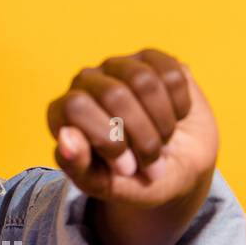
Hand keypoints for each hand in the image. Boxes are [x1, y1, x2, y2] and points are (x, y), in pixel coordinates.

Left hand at [46, 50, 217, 209]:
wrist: (173, 171)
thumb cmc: (130, 180)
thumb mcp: (102, 184)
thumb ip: (78, 166)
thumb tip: (66, 137)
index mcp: (65, 112)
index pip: (76, 107)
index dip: (107, 139)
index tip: (126, 169)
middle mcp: (86, 82)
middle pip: (114, 94)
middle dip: (141, 137)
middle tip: (151, 162)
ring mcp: (119, 66)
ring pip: (145, 81)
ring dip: (162, 124)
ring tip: (162, 142)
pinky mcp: (153, 60)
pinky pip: (171, 75)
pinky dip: (180, 107)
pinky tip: (173, 119)